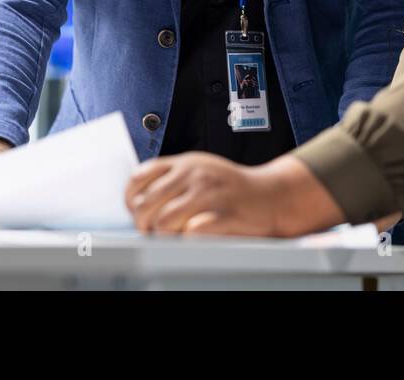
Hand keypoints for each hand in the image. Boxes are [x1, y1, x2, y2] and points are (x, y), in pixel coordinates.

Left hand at [124, 152, 346, 236]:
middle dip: (144, 225)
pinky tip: (193, 238)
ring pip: (165, 221)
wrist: (272, 195)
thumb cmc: (231, 187)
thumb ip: (171, 177)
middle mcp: (195, 174)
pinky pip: (192, 233)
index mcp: (185, 162)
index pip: (139, 177)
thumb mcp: (199, 170)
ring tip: (172, 238)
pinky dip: (187, 241)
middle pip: (147, 205)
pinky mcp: (225, 215)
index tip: (137, 213)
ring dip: (163, 236)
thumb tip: (137, 200)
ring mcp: (211, 194)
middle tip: (152, 234)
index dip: (132, 200)